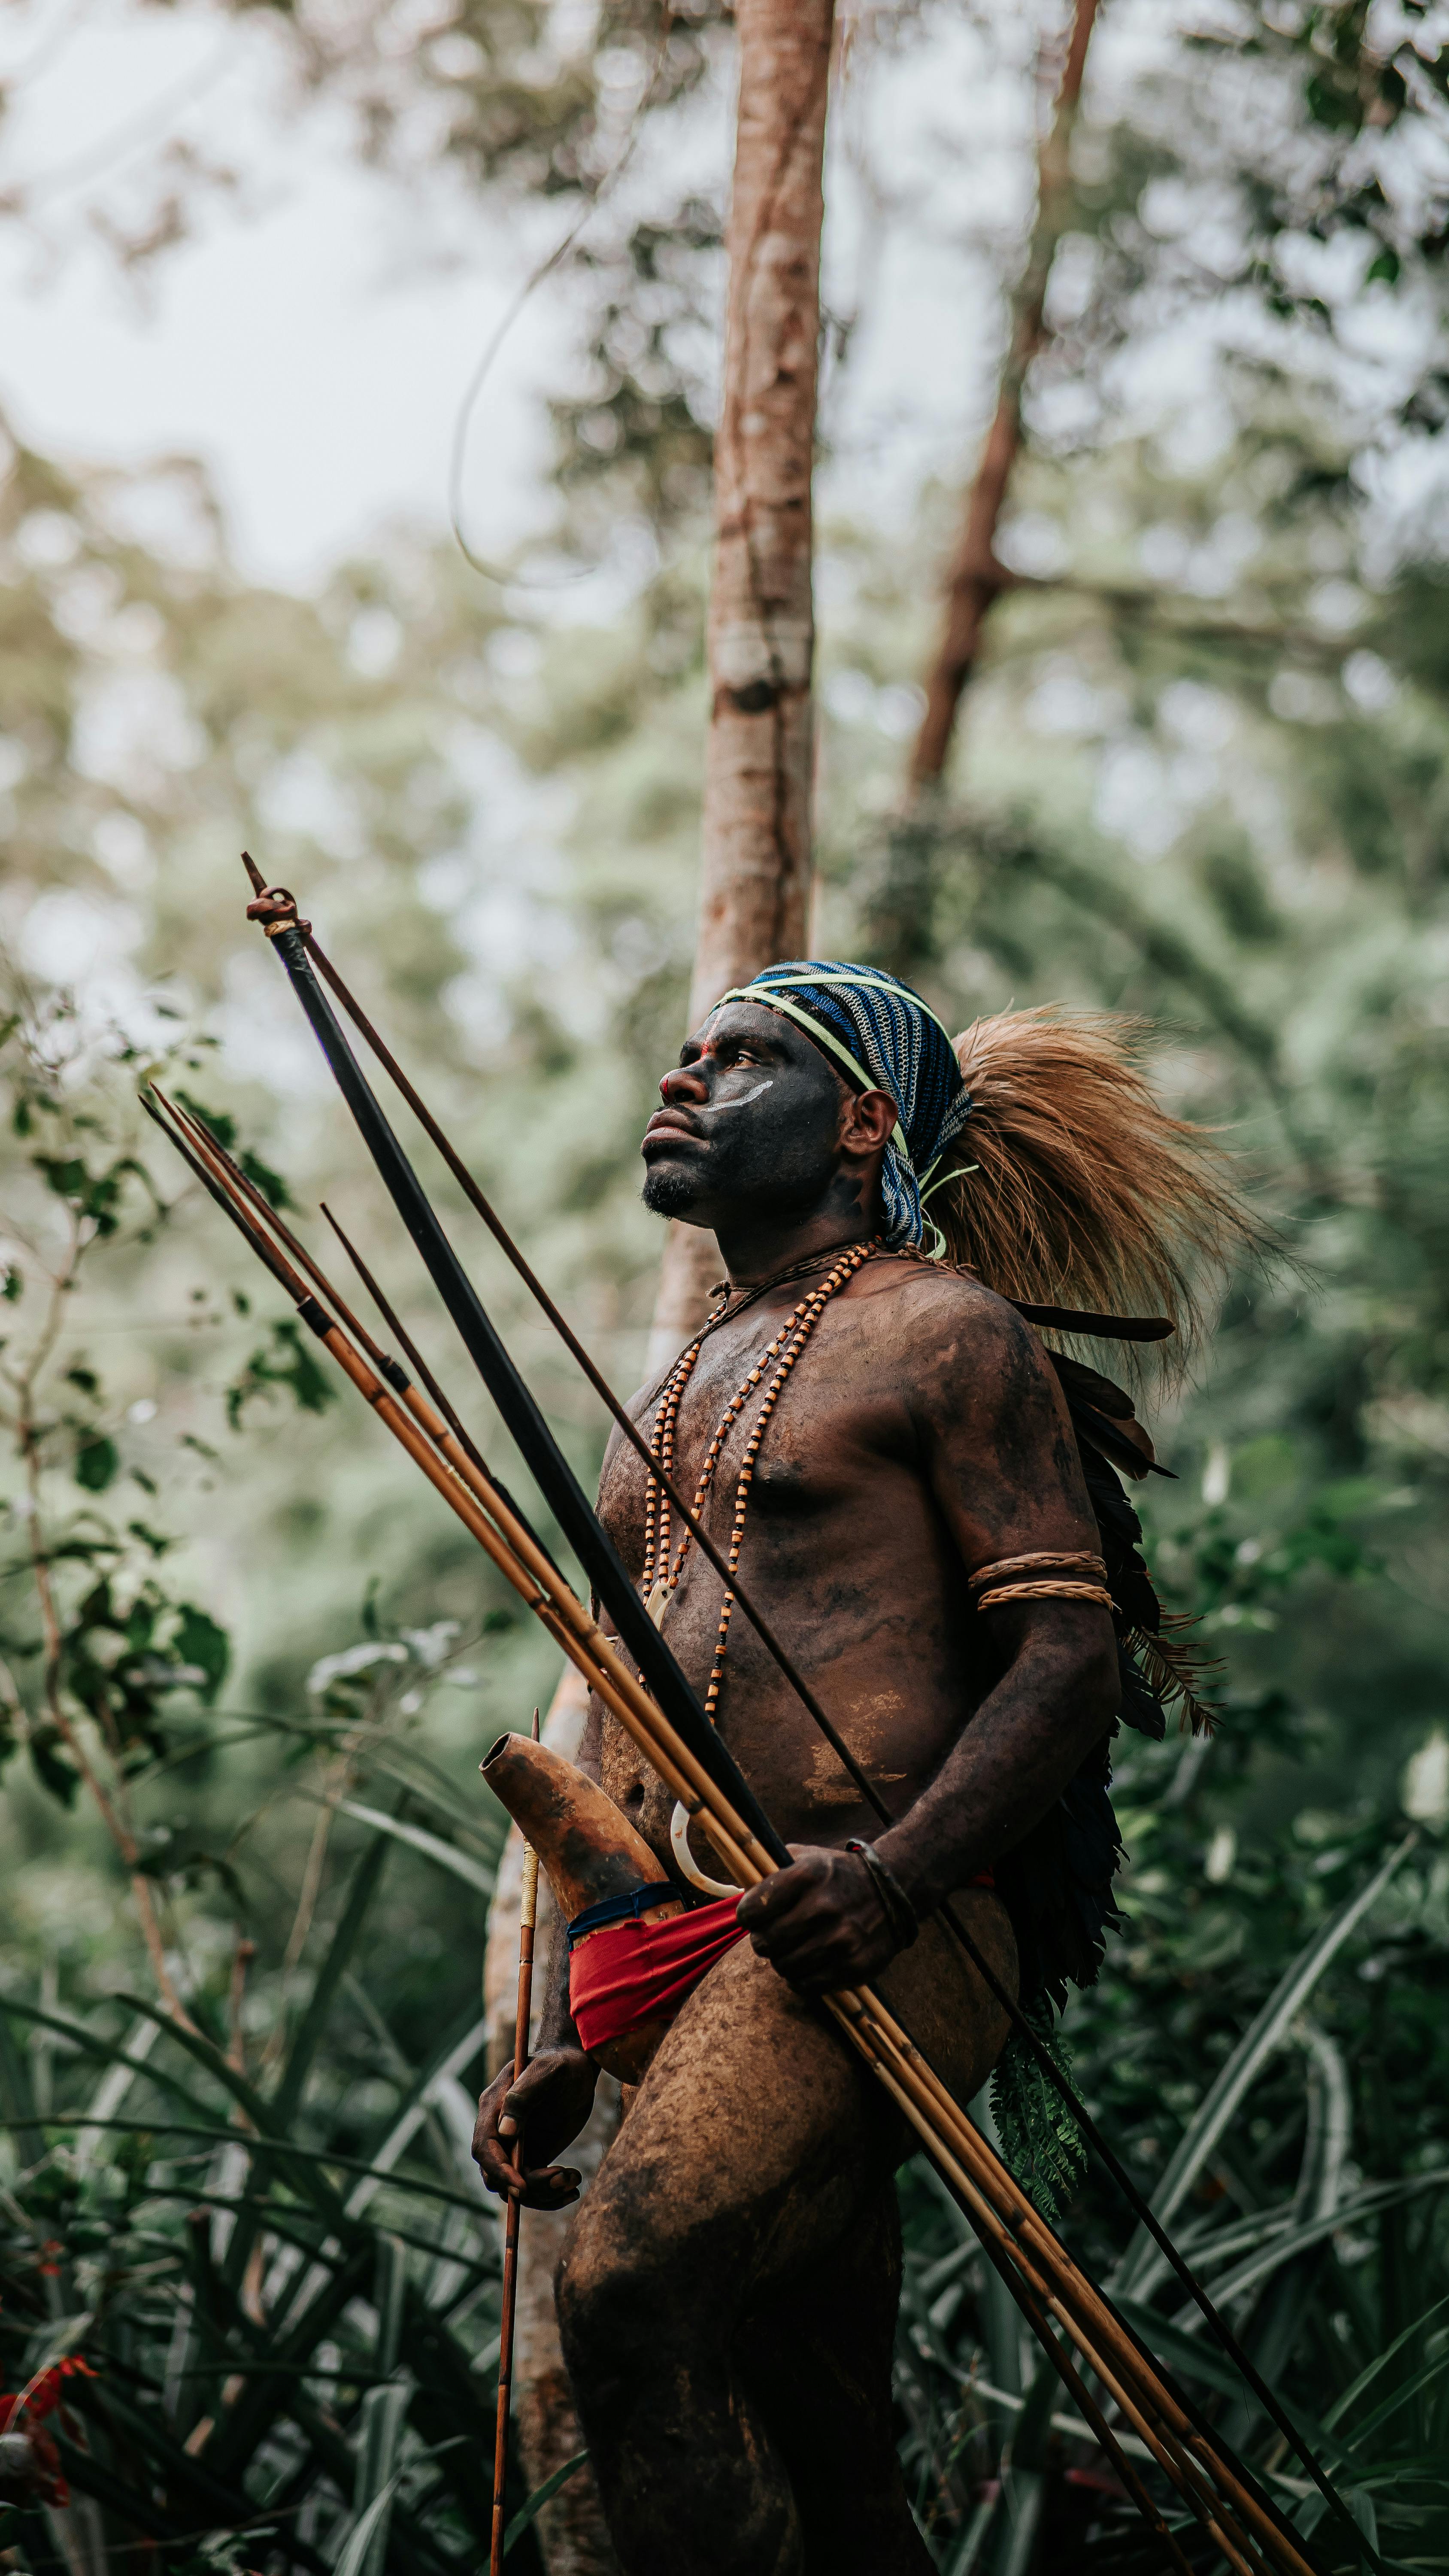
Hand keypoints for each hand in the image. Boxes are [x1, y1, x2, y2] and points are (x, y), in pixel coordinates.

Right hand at [471, 2045, 598, 2209]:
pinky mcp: (533, 2157)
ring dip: (543, 2193)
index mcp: (494, 2108)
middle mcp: (499, 2131)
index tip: (523, 2186)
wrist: (577, 2068)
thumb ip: (524, 2096)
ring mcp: (515, 2147)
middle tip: (562, 2179)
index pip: (484, 2147)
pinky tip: (574, 2186)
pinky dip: (551, 2194)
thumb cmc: (561, 2064)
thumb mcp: (546, 2072)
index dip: (498, 2170)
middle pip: (496, 2175)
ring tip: (574, 2179)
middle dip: (526, 2186)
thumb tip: (506, 2131)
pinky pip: (533, 2187)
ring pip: (515, 2187)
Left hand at [735, 1843, 904, 1995]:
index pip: (752, 1910)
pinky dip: (800, 1979)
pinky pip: (807, 1986)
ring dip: (782, 1961)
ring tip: (792, 1949)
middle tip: (771, 1937)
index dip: (748, 1916)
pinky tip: (807, 1964)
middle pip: (766, 1943)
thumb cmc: (836, 1876)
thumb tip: (737, 1895)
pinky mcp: (855, 1966)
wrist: (890, 1891)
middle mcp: (825, 1906)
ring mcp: (842, 1939)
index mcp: (807, 1875)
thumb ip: (770, 1873)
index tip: (754, 1917)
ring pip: (784, 1967)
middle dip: (763, 1941)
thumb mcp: (805, 1859)